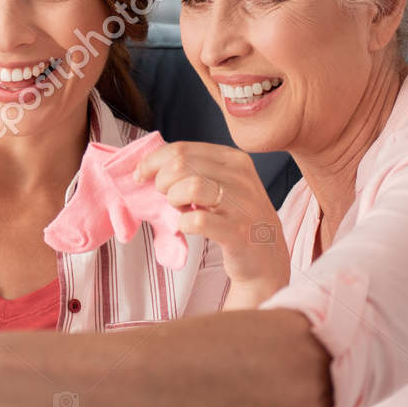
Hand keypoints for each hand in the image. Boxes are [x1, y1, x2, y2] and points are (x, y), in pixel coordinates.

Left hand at [134, 141, 288, 307]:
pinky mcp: (238, 232)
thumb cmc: (235, 218)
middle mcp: (240, 177)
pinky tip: (189, 226)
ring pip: (191, 186)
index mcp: (233, 159)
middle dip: (163, 182)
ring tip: (181, 210)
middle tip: (168, 199)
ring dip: (175, 200)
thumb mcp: (222, 184)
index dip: (153, 162)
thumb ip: (193, 169)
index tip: (141, 175)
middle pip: (181, 164)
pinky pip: (198, 220)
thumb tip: (150, 163)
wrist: (266, 258)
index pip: (182, 148)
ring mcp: (242, 204)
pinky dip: (184, 224)